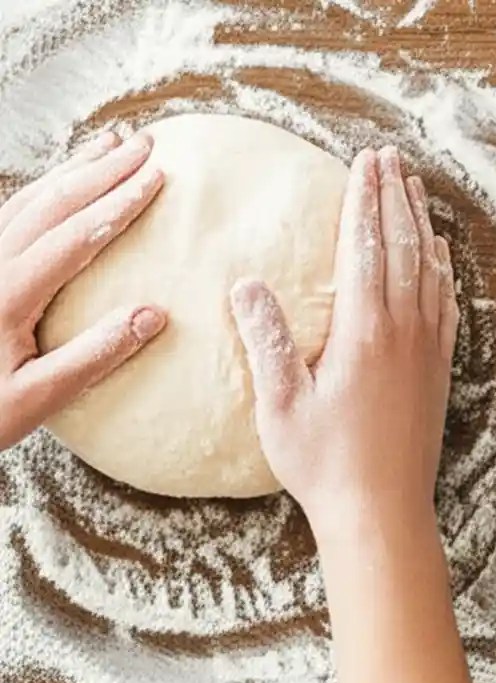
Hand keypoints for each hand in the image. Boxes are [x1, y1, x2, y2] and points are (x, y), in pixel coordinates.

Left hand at [0, 131, 166, 449]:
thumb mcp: (35, 400)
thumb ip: (93, 357)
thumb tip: (153, 315)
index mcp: (8, 295)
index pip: (75, 236)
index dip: (119, 203)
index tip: (156, 177)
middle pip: (52, 204)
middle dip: (102, 170)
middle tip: (144, 144)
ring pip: (27, 200)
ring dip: (72, 170)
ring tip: (109, 145)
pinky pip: (8, 215)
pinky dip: (41, 190)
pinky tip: (60, 183)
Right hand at [230, 146, 458, 524]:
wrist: (384, 512)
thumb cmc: (326, 464)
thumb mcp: (282, 405)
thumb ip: (268, 341)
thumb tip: (247, 284)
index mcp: (365, 333)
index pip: (365, 249)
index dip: (363, 201)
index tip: (362, 162)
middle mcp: (404, 332)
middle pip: (402, 248)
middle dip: (394, 197)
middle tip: (389, 157)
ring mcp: (427, 349)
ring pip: (429, 270)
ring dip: (420, 225)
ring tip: (413, 187)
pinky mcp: (438, 369)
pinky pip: (445, 304)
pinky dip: (442, 270)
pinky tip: (439, 254)